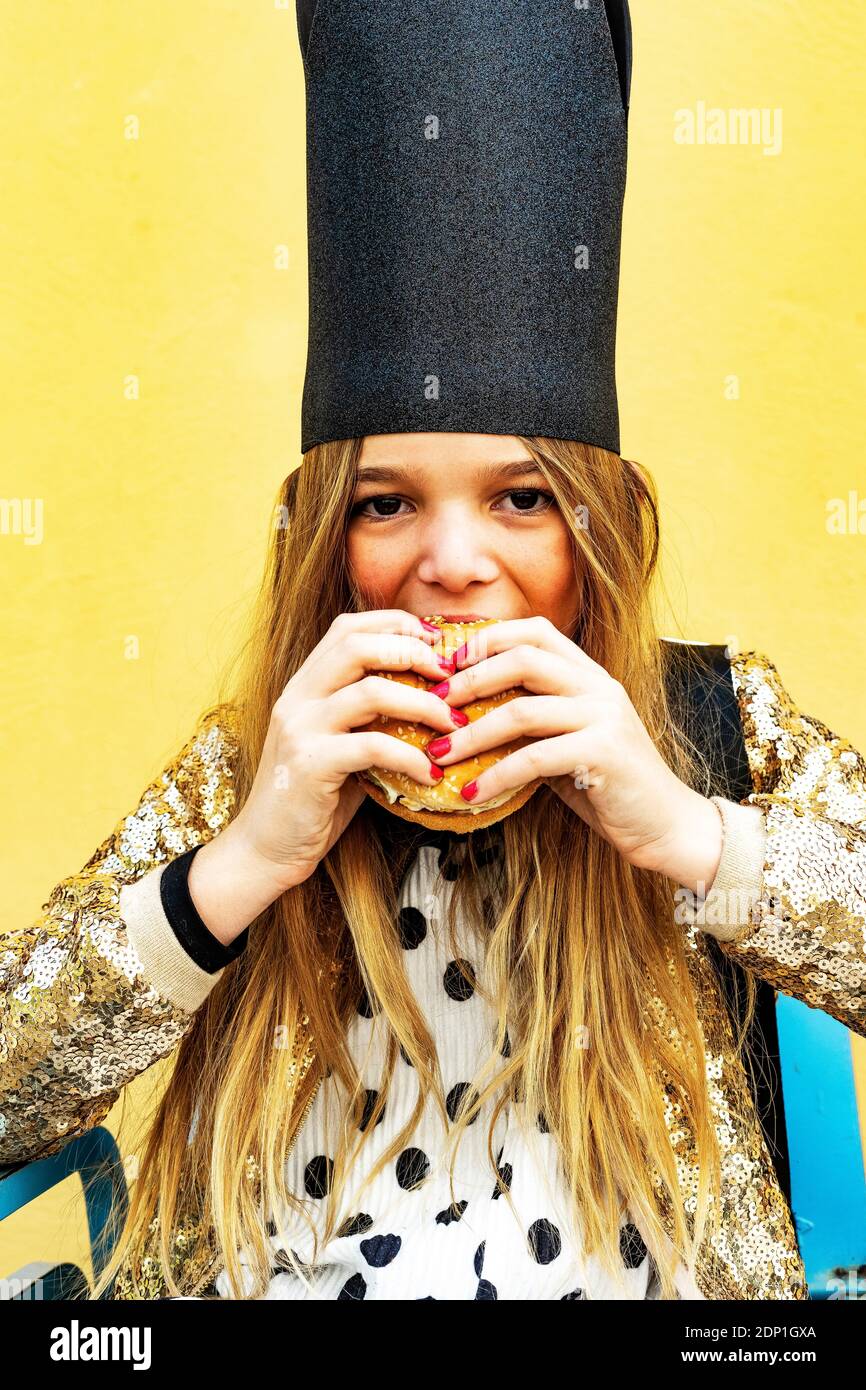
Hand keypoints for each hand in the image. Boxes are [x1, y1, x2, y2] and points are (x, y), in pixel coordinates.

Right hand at [230, 609, 461, 892]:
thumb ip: (372, 716)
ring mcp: (300, 729)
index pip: (348, 627)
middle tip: (450, 677)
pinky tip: (431, 773)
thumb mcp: (342, 744)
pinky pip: (372, 746)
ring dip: (423, 704)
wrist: (265, 849)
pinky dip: (411, 756)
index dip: (396, 625)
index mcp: (304, 684)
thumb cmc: (314, 798)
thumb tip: (436, 696)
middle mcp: (297, 697)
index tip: (437, 643)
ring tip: (453, 725)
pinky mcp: (309, 765)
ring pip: (371, 692)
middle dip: (413, 653)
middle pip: (357, 645)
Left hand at [425, 617, 723, 892]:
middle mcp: (599, 687)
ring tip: (439, 754)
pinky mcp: (603, 753)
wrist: (665, 824)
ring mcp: (604, 717)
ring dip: (471, 735)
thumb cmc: (607, 784)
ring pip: (522, 710)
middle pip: (523, 659)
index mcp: (590, 675)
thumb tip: (465, 714)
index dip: (488, 639)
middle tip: (434, 706)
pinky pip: (535, 758)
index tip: (449, 665)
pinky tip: (470, 792)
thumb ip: (532, 720)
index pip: (536, 632)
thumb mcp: (565, 741)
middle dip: (470, 680)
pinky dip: (495, 775)